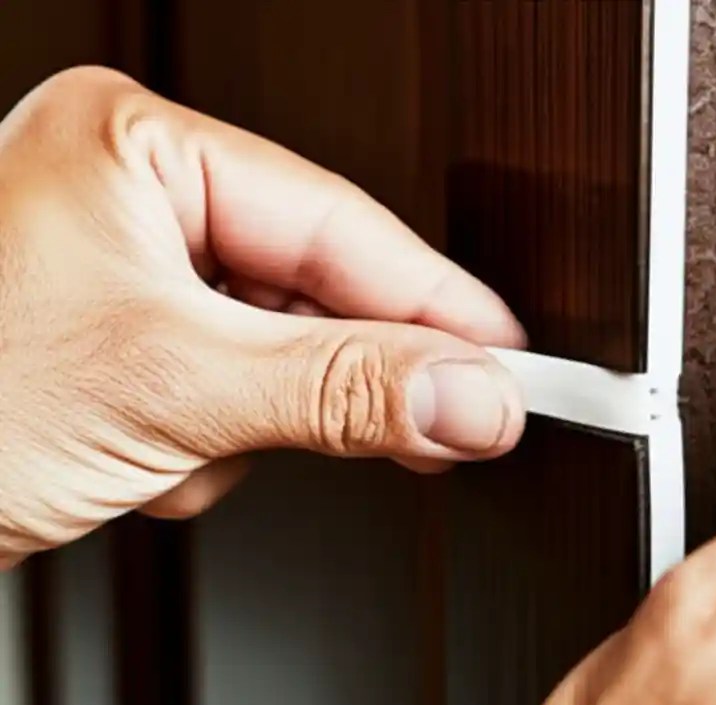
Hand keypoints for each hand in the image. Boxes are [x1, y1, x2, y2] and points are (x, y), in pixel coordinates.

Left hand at [0, 67, 526, 566]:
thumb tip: (471, 393)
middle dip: (332, 375)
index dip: (437, 302)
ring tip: (181, 452)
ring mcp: (122, 275)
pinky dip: (209, 443)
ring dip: (249, 423)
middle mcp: (129, 197)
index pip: (338, 223)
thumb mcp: (170, 390)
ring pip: (274, 352)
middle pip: (312, 289)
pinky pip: (228, 391)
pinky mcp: (118, 347)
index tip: (512, 362)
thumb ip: (341, 389)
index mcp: (133, 146)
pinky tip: (147, 462)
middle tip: (441, 424)